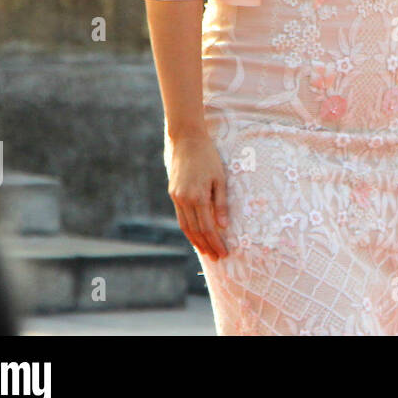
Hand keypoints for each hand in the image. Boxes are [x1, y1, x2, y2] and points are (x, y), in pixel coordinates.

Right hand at [167, 133, 229, 260]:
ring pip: (185, 226)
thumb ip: (221, 203)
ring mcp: (176, 197)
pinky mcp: (173, 194)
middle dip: (207, 246)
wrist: (186, 140)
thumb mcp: (220, 178)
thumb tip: (223, 226)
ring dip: (195, 241)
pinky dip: (188, 229)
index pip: (208, 227)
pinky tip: (195, 235)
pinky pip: (180, 217)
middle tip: (217, 257)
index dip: (216, 242)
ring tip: (206, 251)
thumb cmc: (208, 157)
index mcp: (198, 197)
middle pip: (196, 231)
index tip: (224, 253)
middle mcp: (184, 200)